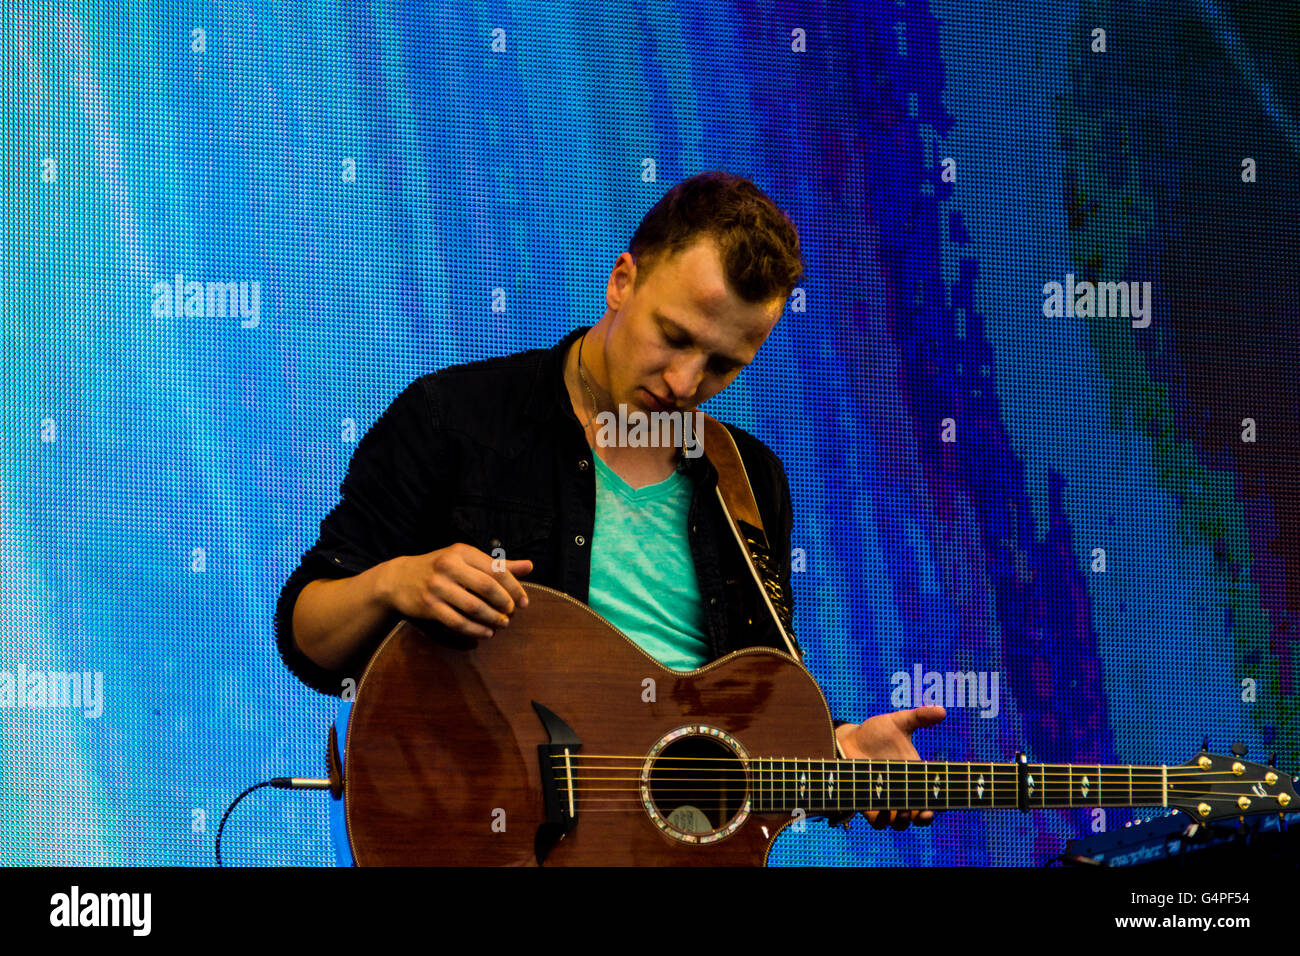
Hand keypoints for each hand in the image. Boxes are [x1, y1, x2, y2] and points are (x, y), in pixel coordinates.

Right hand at [379, 544, 532, 638]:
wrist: (398, 579)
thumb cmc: (440, 568)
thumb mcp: (466, 560)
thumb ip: (497, 565)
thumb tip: (530, 566)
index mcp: (462, 552)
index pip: (496, 569)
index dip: (514, 588)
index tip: (523, 602)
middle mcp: (449, 566)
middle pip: (487, 587)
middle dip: (504, 604)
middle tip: (511, 614)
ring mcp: (437, 586)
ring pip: (473, 607)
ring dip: (492, 619)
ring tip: (502, 625)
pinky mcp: (428, 605)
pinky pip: (457, 622)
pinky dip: (475, 630)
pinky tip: (485, 633)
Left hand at [835, 705, 946, 830]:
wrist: (846, 741)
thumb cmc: (874, 732)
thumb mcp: (898, 723)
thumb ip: (919, 717)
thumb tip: (942, 710)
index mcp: (915, 775)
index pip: (933, 794)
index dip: (940, 802)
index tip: (944, 801)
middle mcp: (903, 791)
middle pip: (921, 814)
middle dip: (925, 816)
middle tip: (925, 812)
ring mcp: (886, 800)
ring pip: (902, 822)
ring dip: (905, 820)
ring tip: (903, 810)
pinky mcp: (869, 806)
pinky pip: (880, 823)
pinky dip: (884, 820)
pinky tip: (884, 810)